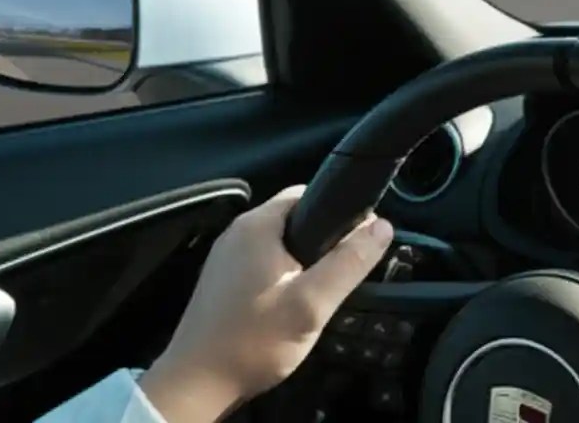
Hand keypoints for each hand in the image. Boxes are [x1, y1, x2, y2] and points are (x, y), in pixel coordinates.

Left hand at [139, 186, 393, 422]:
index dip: (341, 211)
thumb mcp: (311, 303)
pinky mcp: (223, 282)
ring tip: (322, 291)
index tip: (361, 241)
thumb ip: (349, 263)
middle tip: (344, 272)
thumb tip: (382, 226)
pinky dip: (285, 275)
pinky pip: (265, 263)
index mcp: (257, 225)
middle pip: (295, 218)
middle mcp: (238, 233)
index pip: (308, 194)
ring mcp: (226, 258)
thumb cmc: (253, 341)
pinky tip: (294, 304)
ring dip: (305, 260)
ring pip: (280, 244)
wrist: (196, 386)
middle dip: (324, 240)